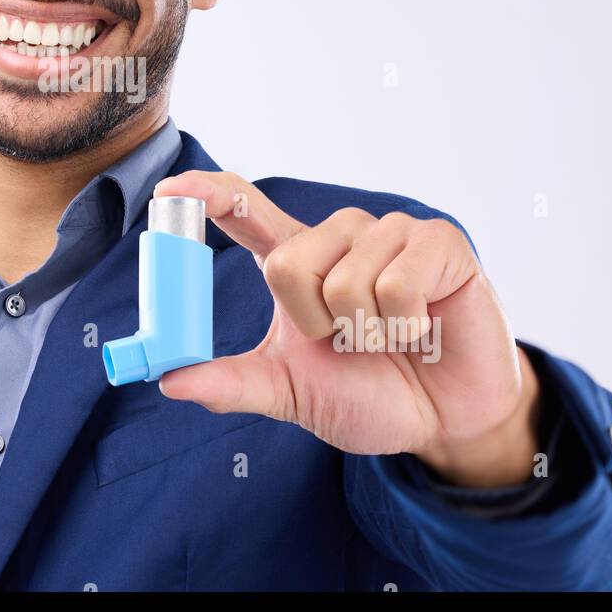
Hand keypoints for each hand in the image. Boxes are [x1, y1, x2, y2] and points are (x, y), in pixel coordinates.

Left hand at [152, 171, 542, 485]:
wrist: (442, 420)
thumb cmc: (367, 394)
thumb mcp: (289, 392)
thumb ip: (232, 383)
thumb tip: (168, 380)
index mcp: (296, 259)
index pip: (244, 209)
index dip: (207, 193)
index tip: (170, 191)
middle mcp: (337, 236)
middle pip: (286, 263)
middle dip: (312, 325)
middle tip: (348, 343)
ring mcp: (389, 233)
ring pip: (344, 279)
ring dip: (364, 331)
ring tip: (390, 336)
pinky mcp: (438, 241)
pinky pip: (398, 283)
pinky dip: (405, 325)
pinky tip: (421, 327)